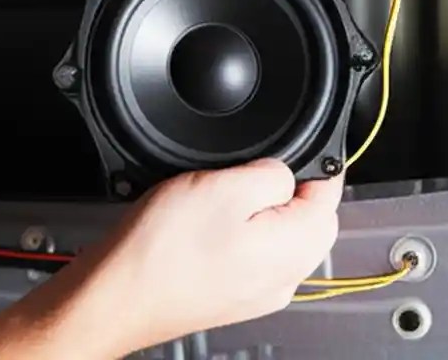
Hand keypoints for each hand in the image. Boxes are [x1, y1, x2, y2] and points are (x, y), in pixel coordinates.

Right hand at [77, 160, 341, 352]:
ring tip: (211, 202)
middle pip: (307, 215)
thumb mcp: (226, 184)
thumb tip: (286, 172)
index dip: (308, 160)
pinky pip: (248, 251)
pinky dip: (233, 231)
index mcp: (297, 248)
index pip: (330, 191)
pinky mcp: (231, 294)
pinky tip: (201, 228)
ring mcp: (259, 291)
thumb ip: (273, 173)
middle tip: (234, 176)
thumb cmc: (163, 250)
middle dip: (280, 187)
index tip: (280, 150)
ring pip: (276, 232)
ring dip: (254, 209)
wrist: (116, 297)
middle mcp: (286, 277)